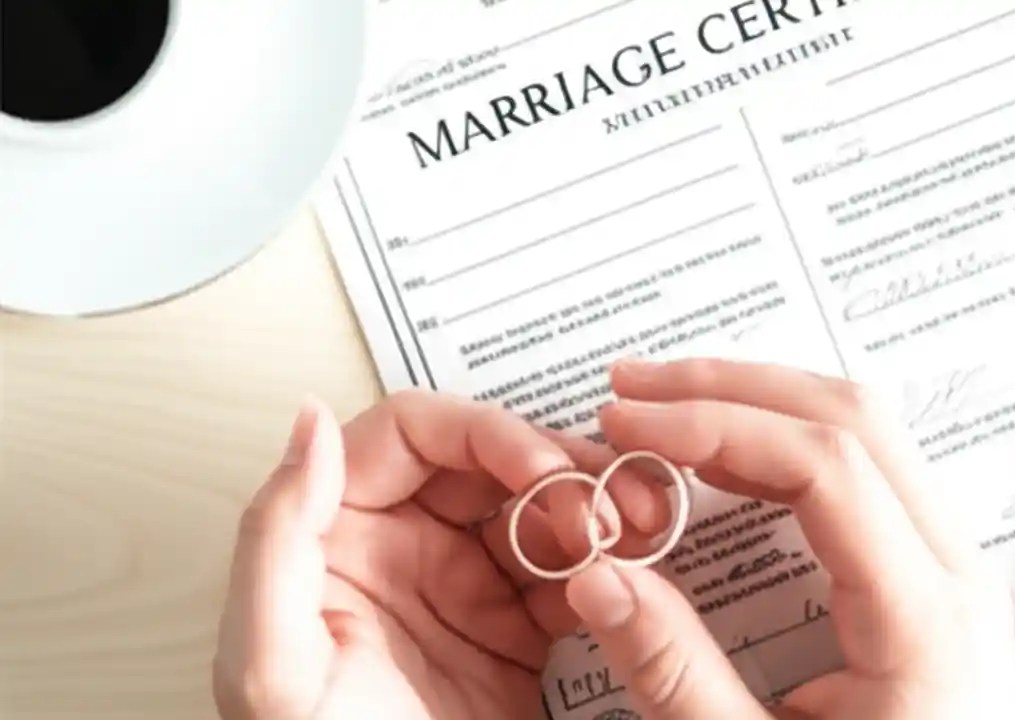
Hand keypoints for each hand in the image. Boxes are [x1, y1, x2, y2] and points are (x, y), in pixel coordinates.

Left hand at [211, 392, 669, 719]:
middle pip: (490, 464)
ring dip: (594, 508)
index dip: (483, 434)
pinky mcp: (513, 631)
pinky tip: (631, 571)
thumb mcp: (274, 665)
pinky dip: (609, 566)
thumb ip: (276, 535)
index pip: (412, 437)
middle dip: (558, 468)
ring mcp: (462, 588)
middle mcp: (401, 549)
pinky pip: (569, 575)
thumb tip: (313, 420)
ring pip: (538, 512)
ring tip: (640, 525)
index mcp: (335, 536)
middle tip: (612, 498)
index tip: (539, 472)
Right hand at [561, 358, 1014, 718]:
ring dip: (758, 400)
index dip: (717, 426)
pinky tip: (719, 454)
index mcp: (923, 622)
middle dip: (730, 388)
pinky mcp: (925, 573)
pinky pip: (862, 467)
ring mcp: (948, 568)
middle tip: (633, 391)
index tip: (631, 426)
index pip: (825, 467)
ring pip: (862, 429)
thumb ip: (675, 678)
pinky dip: (782, 439)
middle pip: (850, 420)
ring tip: (664, 406)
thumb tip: (600, 578)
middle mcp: (953, 576)